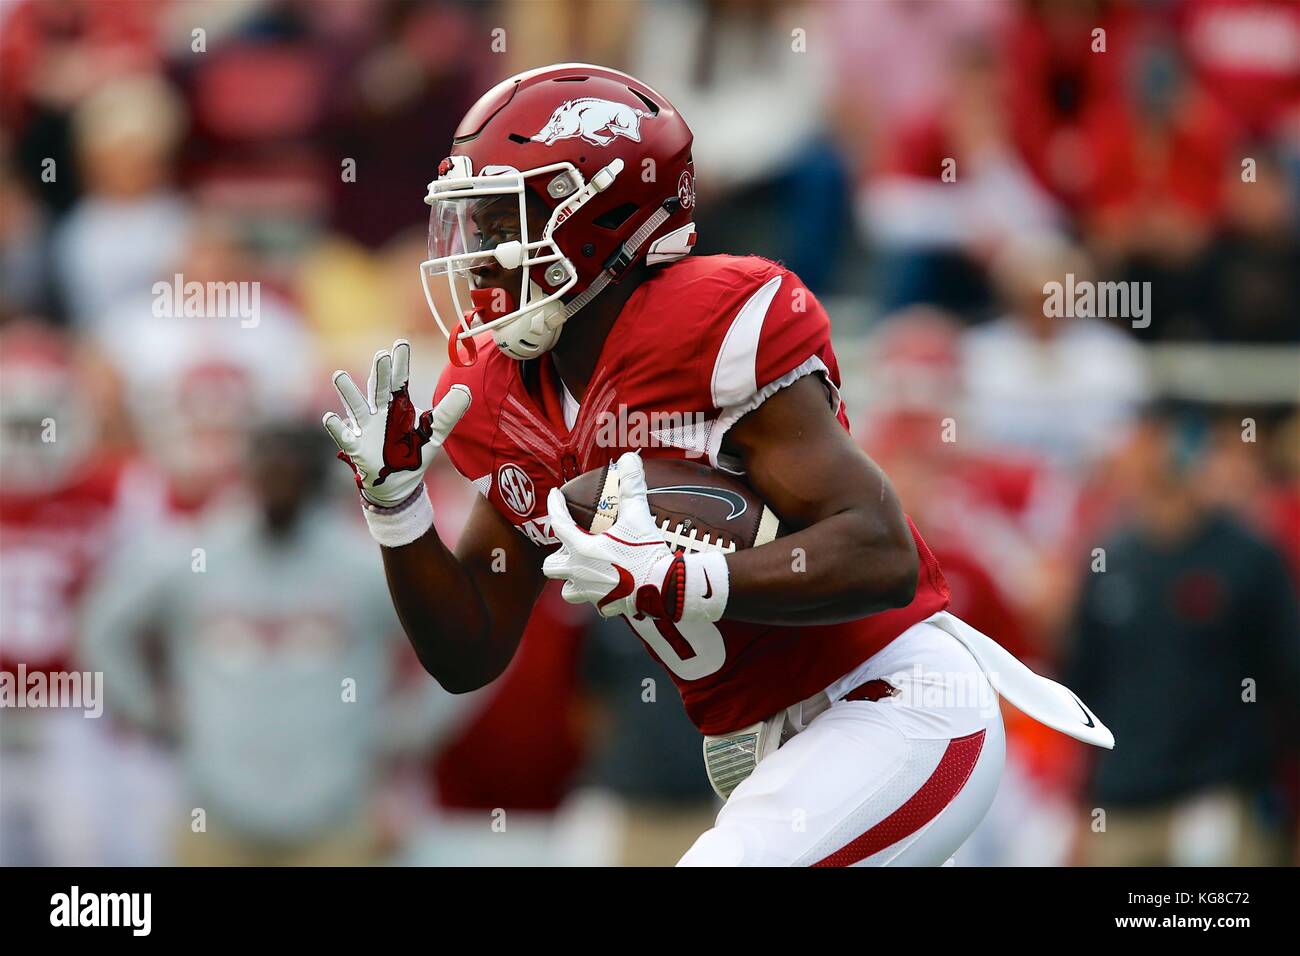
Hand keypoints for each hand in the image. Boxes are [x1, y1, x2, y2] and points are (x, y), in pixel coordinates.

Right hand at [323, 340, 469, 507]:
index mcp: (399, 406)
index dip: (400, 363)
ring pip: (355, 406)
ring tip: (339, 375)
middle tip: (381, 355)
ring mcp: (365, 427)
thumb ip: (449, 412)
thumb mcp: (435, 433)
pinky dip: (336, 427)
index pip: (399, 380)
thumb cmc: (414, 454)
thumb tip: (466, 390)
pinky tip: (331, 417)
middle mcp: (379, 412)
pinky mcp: (356, 446)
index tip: (401, 343)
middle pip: (378, 388)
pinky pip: (344, 435)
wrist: (399, 483)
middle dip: (379, 372)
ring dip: (348, 391)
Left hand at [543, 452, 728, 621]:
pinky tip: (610, 585)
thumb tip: (630, 459)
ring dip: (572, 580)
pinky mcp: (606, 607)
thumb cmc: (647, 554)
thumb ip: (632, 486)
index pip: (557, 524)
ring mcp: (591, 593)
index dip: (554, 507)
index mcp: (582, 549)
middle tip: (570, 547)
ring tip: (585, 570)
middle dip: (557, 557)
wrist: (665, 589)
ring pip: (567, 590)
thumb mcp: (638, 516)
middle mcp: (580, 573)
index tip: (554, 496)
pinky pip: (594, 602)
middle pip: (550, 567)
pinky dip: (598, 594)